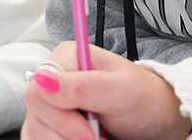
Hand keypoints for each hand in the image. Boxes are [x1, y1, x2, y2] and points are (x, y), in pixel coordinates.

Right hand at [23, 42, 190, 139]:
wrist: (155, 122)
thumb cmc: (144, 100)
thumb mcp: (120, 90)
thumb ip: (82, 86)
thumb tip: (43, 80)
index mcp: (66, 59)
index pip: (37, 91)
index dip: (60, 117)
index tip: (88, 132)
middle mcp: (54, 81)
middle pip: (35, 116)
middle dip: (68, 134)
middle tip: (97, 136)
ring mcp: (51, 107)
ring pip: (36, 133)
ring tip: (96, 137)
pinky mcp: (52, 129)